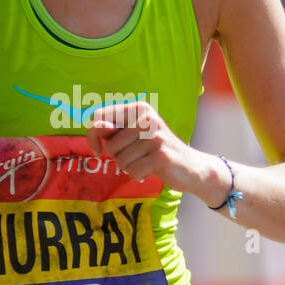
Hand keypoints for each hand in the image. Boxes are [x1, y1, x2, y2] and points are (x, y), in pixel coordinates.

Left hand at [85, 99, 203, 194]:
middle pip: (110, 146)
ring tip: (146, 162)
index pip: (100, 116)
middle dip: (118, 157)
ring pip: (121, 161)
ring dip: (130, 168)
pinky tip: (151, 170)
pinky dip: (138, 176)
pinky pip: (133, 171)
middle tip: (137, 156)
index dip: (93, 136)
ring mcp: (155, 136)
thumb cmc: (154, 151)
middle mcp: (147, 118)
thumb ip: (111, 130)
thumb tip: (97, 126)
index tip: (100, 149)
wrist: (191, 166)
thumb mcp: (132, 136)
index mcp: (138, 108)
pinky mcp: (161, 156)